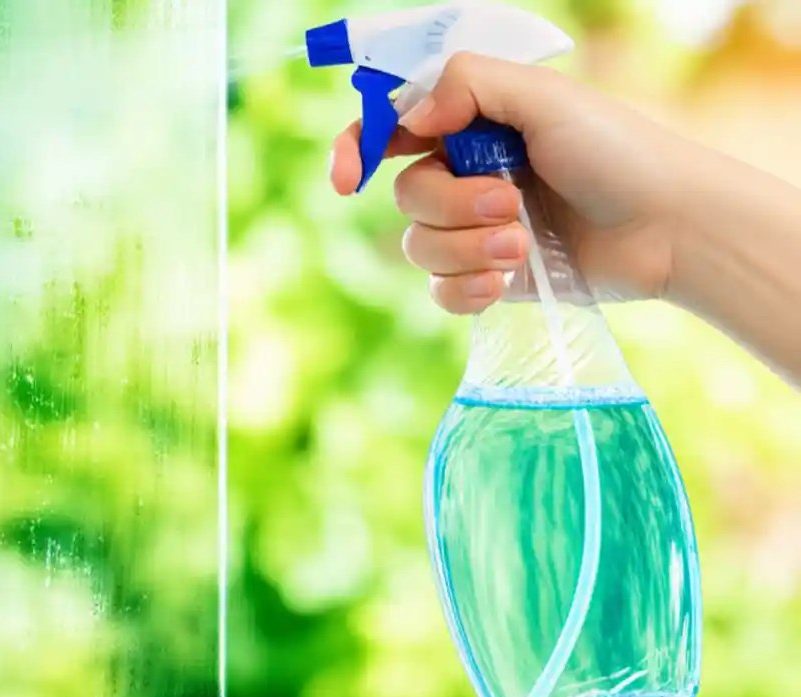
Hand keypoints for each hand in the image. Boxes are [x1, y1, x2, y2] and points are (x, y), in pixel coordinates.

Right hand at [329, 52, 690, 313]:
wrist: (669, 228)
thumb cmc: (617, 152)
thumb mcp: (544, 98)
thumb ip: (467, 85)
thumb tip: (408, 117)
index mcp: (471, 123)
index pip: (388, 129)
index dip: (355, 150)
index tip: (348, 179)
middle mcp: (466, 173)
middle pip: (405, 195)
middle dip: (452, 206)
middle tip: (510, 202)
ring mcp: (475, 228)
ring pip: (419, 246)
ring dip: (466, 249)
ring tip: (522, 246)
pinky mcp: (489, 276)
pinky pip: (439, 290)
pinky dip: (465, 289)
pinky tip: (504, 284)